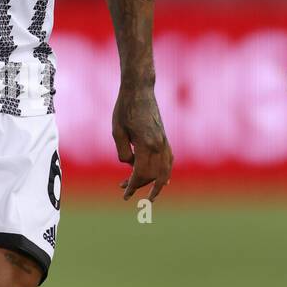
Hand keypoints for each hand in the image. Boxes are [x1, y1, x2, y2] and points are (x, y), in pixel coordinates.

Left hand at [112, 84, 172, 200]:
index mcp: (145, 144)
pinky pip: (169, 160)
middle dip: (140, 185)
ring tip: (151, 195)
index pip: (140, 173)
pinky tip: (165, 180)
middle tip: (125, 189)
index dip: (133, 186)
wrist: (139, 90)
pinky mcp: (165, 137)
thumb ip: (123, 152)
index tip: (125, 196)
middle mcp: (159, 144)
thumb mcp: (117, 131)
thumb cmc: (124, 109)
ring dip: (158, 184)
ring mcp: (164, 141)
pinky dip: (167, 172)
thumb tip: (130, 166)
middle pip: (153, 174)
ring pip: (166, 170)